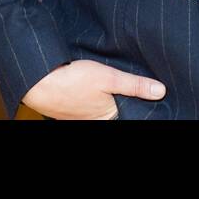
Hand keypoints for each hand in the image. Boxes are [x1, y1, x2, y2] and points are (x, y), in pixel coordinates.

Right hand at [22, 59, 165, 119]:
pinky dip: (92, 97)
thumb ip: (134, 85)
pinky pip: (87, 106)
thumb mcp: (109, 77)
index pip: (130, 114)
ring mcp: (82, 117)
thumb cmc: (72, 80)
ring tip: (107, 85)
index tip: (144, 96)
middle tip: (121, 86)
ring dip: (105, 98)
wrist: (38, 82)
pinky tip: (90, 86)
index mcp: (109, 117)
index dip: (137, 105)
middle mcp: (96, 121)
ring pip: (101, 108)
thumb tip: (160, 91)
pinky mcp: (70, 110)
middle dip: (122, 100)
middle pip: (116, 111)